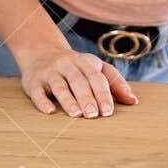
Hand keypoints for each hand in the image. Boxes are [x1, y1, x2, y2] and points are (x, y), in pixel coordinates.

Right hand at [17, 47, 137, 118]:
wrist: (41, 52)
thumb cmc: (76, 67)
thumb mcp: (96, 69)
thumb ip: (115, 83)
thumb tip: (133, 101)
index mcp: (86, 62)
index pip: (97, 77)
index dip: (103, 94)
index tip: (108, 111)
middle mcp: (68, 64)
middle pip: (79, 81)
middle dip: (87, 98)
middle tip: (94, 115)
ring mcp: (50, 72)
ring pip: (59, 85)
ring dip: (68, 100)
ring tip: (76, 114)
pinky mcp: (33, 81)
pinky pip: (37, 91)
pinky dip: (43, 101)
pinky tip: (50, 111)